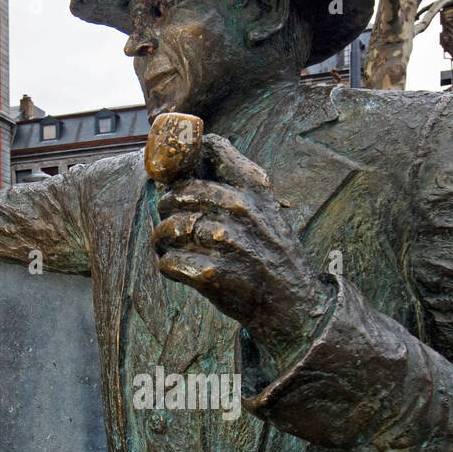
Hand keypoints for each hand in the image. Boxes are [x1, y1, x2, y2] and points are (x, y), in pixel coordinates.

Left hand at [150, 134, 331, 367]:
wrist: (290, 304)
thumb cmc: (269, 253)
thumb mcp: (263, 209)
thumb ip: (231, 186)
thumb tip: (181, 167)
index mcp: (253, 186)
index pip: (210, 148)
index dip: (185, 158)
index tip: (178, 174)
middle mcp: (239, 208)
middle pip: (179, 191)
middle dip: (166, 206)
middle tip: (170, 221)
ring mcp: (226, 241)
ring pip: (169, 227)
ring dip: (162, 239)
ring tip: (169, 247)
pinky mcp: (212, 273)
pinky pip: (168, 262)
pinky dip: (168, 267)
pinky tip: (178, 269)